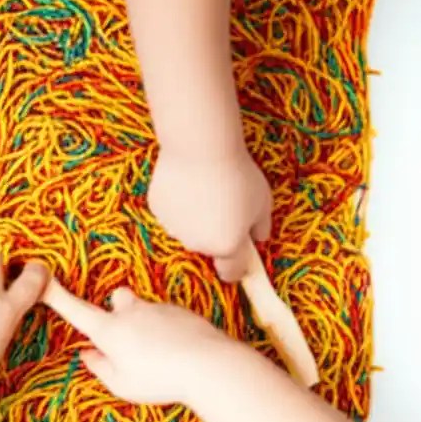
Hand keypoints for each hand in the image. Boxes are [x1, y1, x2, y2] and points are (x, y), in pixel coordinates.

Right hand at [43, 283, 240, 404]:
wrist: (209, 364)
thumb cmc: (159, 378)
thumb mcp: (122, 384)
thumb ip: (101, 367)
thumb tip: (87, 354)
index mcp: (109, 330)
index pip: (76, 310)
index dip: (57, 296)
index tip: (42, 281)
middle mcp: (130, 311)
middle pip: (116, 299)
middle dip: (117, 311)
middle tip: (127, 339)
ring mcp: (156, 308)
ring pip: (144, 309)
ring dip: (146, 324)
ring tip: (161, 355)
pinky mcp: (180, 310)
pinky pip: (167, 316)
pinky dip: (167, 330)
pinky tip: (179, 351)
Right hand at [149, 148, 271, 280]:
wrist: (201, 150)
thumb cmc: (237, 176)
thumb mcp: (263, 203)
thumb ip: (262, 227)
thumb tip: (258, 238)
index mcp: (227, 247)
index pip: (231, 271)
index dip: (237, 266)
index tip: (240, 256)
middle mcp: (197, 244)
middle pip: (208, 246)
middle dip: (215, 232)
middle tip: (224, 205)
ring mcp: (173, 227)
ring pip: (186, 229)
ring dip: (194, 218)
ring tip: (204, 189)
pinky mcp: (157, 208)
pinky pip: (170, 210)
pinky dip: (177, 201)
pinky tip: (186, 182)